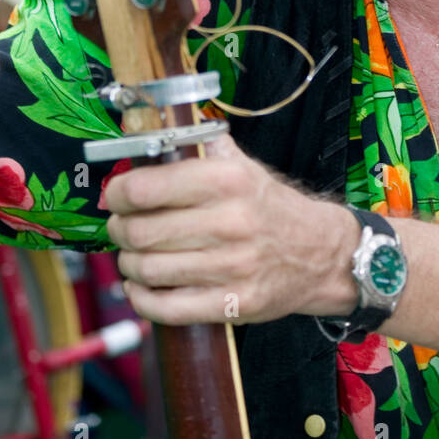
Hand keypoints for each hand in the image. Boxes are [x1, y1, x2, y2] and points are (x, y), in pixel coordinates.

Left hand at [102, 133, 357, 324]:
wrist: (322, 253)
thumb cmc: (271, 207)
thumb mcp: (243, 166)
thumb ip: (198, 148)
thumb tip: (144, 130)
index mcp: (227, 180)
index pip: (146, 188)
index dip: (119, 194)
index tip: (117, 196)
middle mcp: (230, 222)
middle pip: (139, 232)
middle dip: (120, 230)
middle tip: (123, 227)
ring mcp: (232, 267)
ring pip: (147, 270)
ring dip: (129, 264)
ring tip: (134, 255)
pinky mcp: (233, 303)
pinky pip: (166, 308)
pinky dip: (141, 298)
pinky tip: (140, 286)